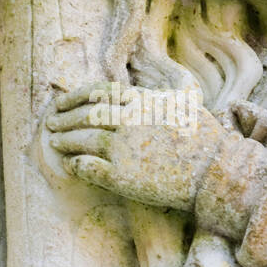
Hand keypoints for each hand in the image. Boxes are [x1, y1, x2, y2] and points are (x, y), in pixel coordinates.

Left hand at [46, 84, 224, 209]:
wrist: (214, 171)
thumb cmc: (203, 138)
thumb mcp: (183, 102)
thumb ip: (158, 93)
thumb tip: (143, 89)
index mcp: (141, 101)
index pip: (97, 92)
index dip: (74, 97)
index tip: (62, 103)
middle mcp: (128, 121)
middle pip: (85, 116)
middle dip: (64, 119)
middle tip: (52, 123)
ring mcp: (123, 150)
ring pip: (81, 140)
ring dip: (64, 140)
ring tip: (55, 143)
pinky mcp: (122, 177)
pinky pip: (88, 168)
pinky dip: (76, 164)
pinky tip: (71, 164)